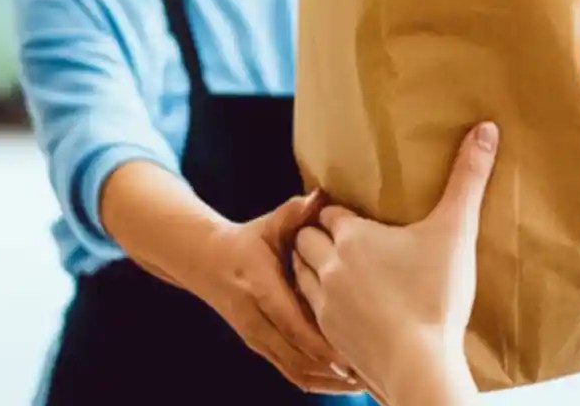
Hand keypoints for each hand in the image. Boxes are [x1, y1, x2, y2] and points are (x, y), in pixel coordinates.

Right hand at [192, 193, 358, 393]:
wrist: (208, 263)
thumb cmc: (248, 241)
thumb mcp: (268, 224)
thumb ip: (293, 213)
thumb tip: (320, 195)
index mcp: (260, 287)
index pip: (291, 322)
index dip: (320, 341)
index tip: (351, 353)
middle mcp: (256, 320)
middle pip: (297, 355)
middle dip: (334, 368)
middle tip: (372, 371)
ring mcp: (258, 338)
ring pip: (296, 371)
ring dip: (330, 382)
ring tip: (365, 382)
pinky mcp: (262, 348)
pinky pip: (292, 373)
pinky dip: (319, 383)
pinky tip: (345, 384)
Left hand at [292, 123, 498, 405]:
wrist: (419, 365)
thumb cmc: (436, 297)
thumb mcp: (457, 232)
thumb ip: (469, 178)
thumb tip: (486, 128)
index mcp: (352, 236)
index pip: (328, 211)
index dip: (340, 211)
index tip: (354, 212)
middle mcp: (329, 266)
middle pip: (306, 239)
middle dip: (319, 236)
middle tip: (343, 238)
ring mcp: (324, 303)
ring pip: (301, 273)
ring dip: (312, 267)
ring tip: (338, 268)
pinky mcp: (328, 334)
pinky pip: (309, 309)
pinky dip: (319, 302)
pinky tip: (343, 305)